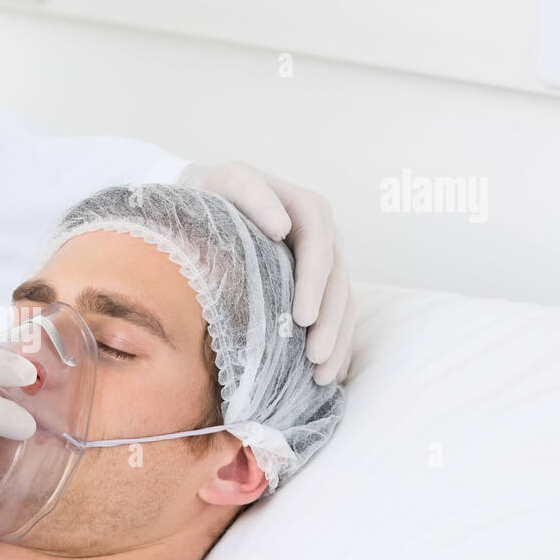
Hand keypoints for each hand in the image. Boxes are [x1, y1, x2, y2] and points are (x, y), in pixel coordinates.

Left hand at [178, 161, 353, 383]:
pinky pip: (338, 318)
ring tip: (321, 377)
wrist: (216, 200)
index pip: (319, 248)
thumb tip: (281, 227)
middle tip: (313, 358)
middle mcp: (325, 237)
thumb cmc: (219, 193)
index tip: (302, 318)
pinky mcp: (320, 286)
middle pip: (336, 284)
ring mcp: (326, 264)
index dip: (313, 283)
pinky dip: (337, 347)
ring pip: (343, 305)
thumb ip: (252, 195)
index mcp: (308, 210)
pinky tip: (328, 377)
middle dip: (329, 324)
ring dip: (337, 342)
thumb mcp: (229, 182)